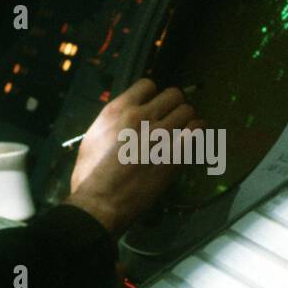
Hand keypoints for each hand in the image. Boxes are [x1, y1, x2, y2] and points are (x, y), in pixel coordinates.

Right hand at [64, 78, 205, 236]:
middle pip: (173, 95)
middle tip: (171, 118)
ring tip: (182, 130)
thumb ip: (114, 121)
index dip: (153, 95)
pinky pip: (197, 130)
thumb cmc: (90, 175)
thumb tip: (128, 114)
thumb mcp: (93, 137)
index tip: (153, 106)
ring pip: (188, 110)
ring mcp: (160, 134)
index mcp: (118, 110)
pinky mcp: (175, 154)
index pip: (147, 84)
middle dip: (174, 105)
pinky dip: (197, 132)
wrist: (100, 203)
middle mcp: (141, 117)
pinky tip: (192, 140)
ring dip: (187, 119)